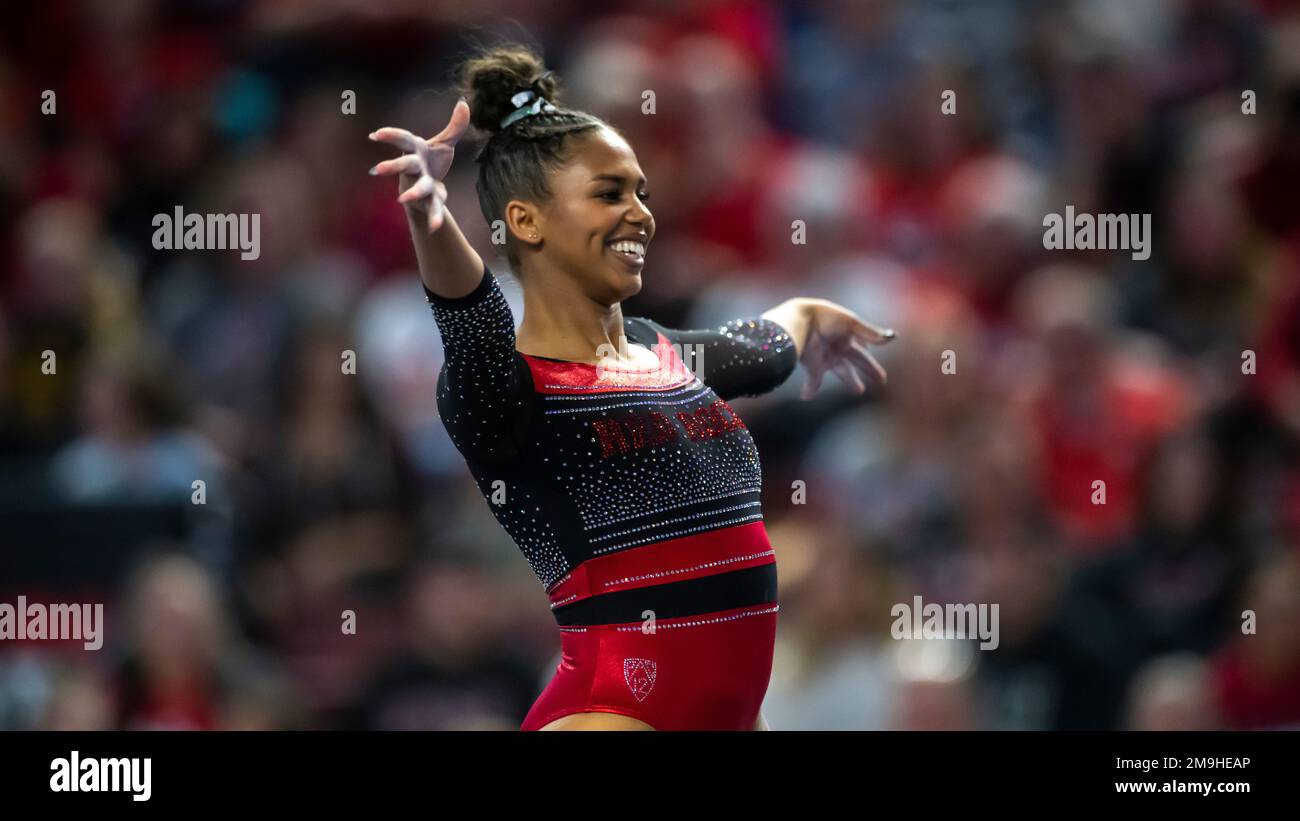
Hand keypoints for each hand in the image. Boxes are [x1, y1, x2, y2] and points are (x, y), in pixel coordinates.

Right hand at [368, 99, 469, 232]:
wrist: (429, 191)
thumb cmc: (432, 162)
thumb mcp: (444, 143)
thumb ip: (455, 126)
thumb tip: (464, 103)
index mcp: (417, 150)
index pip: (402, 140)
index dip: (390, 136)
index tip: (375, 135)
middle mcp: (415, 168)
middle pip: (404, 165)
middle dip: (392, 166)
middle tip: (377, 170)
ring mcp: (420, 186)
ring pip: (416, 189)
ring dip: (411, 193)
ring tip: (401, 200)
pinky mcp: (430, 201)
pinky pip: (433, 209)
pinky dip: (435, 218)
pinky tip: (435, 228)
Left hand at [794, 300, 893, 398]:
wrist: (800, 320)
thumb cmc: (826, 317)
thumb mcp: (850, 323)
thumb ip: (869, 332)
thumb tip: (892, 337)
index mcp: (847, 336)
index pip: (863, 349)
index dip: (871, 358)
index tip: (880, 368)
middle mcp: (838, 347)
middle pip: (856, 362)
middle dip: (868, 370)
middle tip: (881, 381)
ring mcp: (825, 357)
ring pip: (841, 372)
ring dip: (849, 380)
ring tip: (859, 391)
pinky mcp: (812, 365)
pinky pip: (813, 381)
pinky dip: (810, 390)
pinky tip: (806, 397)